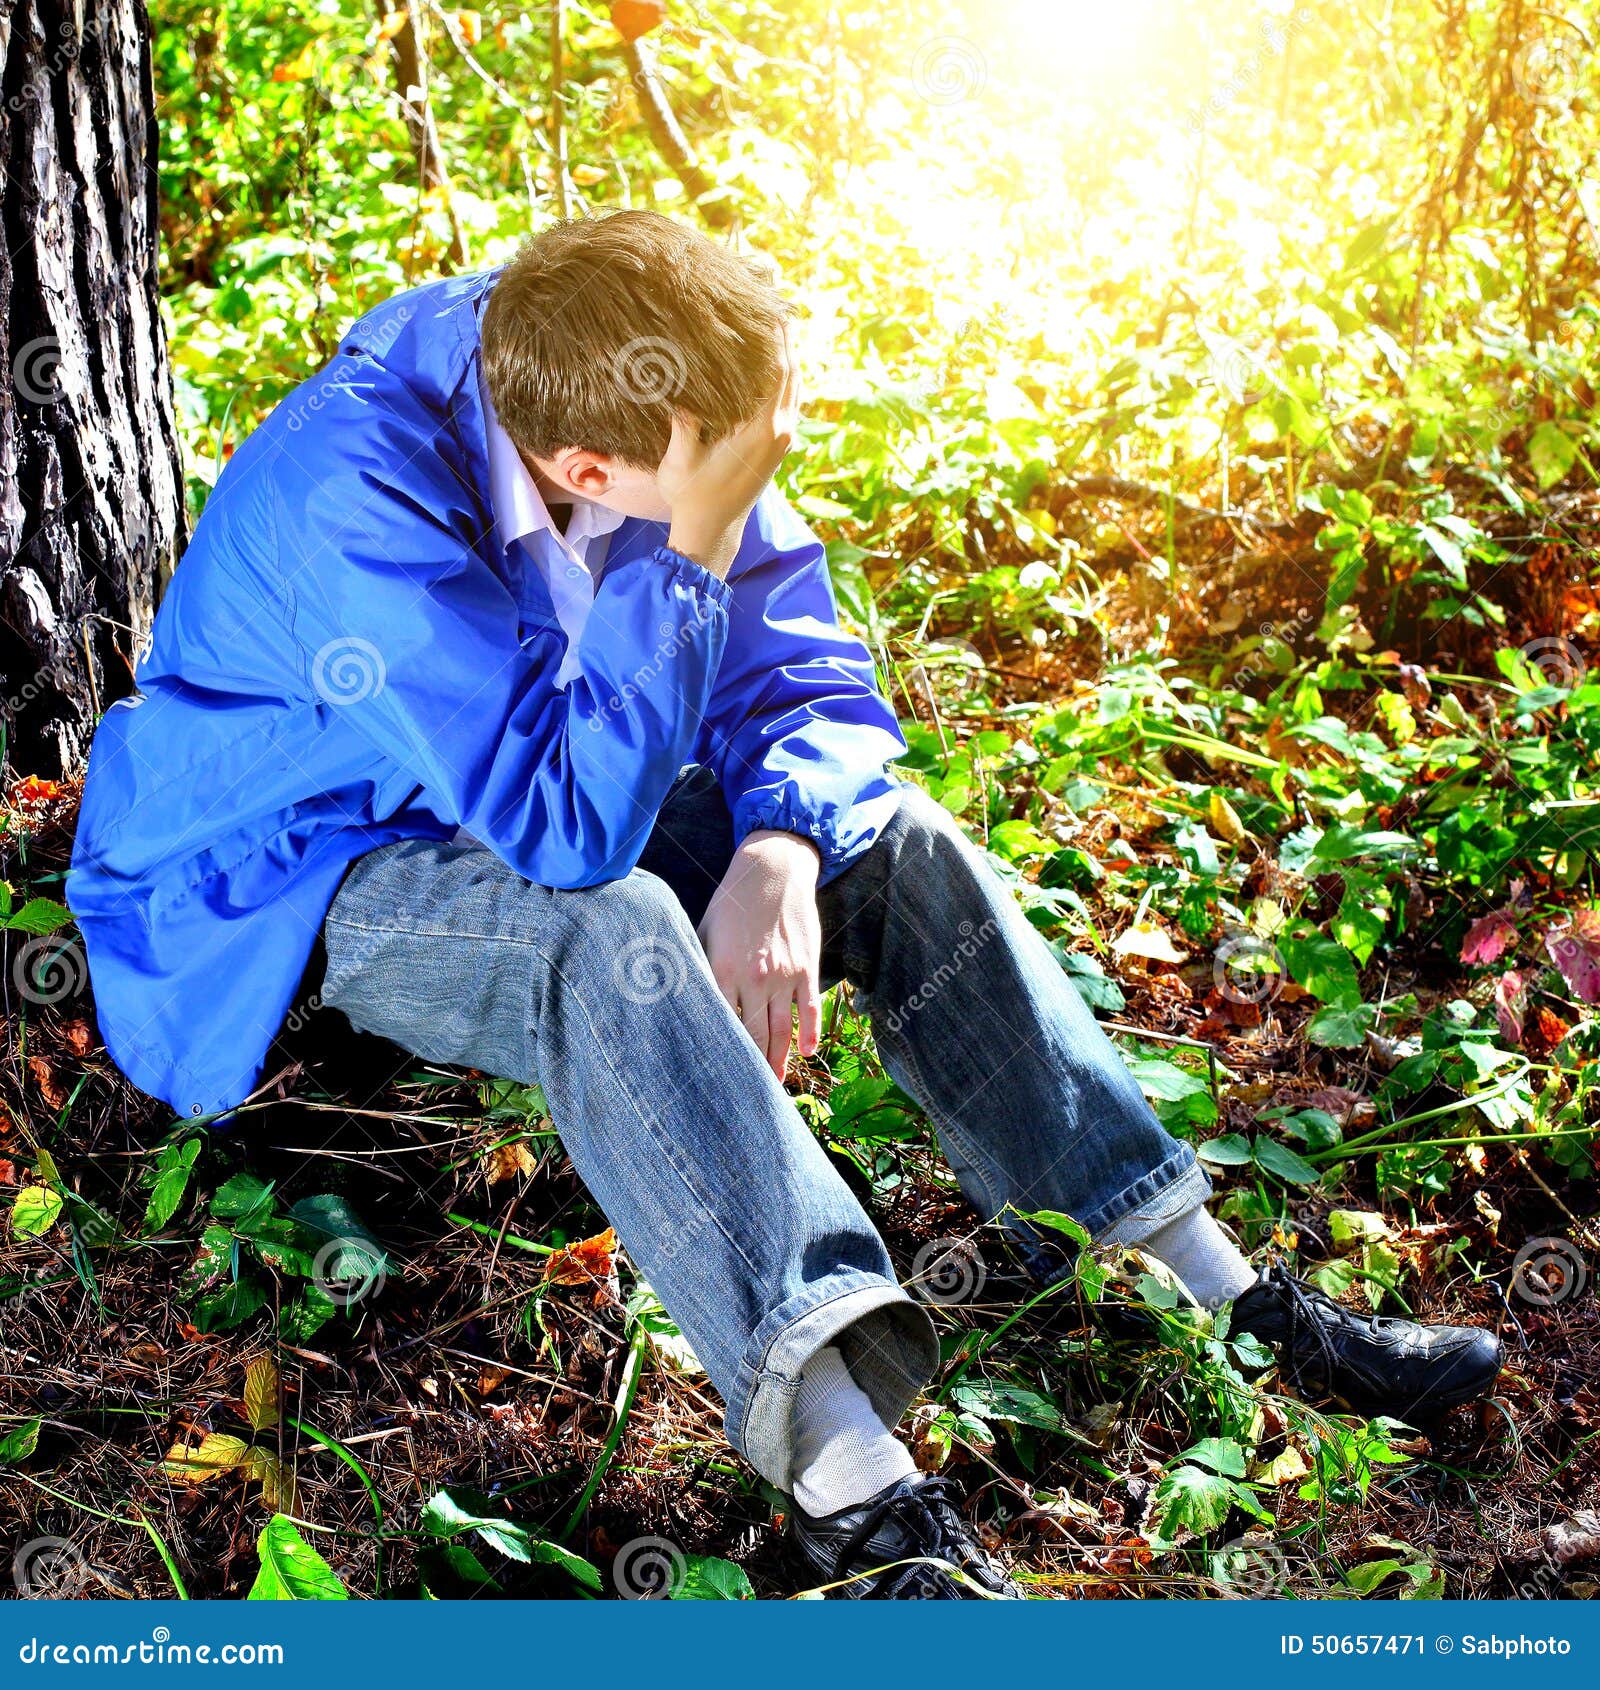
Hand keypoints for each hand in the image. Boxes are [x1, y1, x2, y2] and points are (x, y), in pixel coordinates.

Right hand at [661, 325, 800, 578]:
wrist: (712, 531)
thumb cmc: (692, 496)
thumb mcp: (680, 457)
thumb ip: (684, 420)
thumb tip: (676, 378)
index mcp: (763, 429)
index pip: (779, 369)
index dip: (776, 335)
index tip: (768, 305)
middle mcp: (781, 431)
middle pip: (792, 372)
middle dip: (784, 338)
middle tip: (770, 303)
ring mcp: (783, 439)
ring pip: (794, 386)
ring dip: (785, 356)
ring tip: (771, 325)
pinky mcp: (779, 446)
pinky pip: (788, 401)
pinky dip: (782, 378)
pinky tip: (768, 363)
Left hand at [697, 829, 821, 1080]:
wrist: (773, 869)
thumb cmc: (731, 901)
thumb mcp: (703, 930)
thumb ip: (696, 966)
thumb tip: (680, 997)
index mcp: (722, 970)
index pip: (719, 1024)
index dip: (718, 1053)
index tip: (714, 1078)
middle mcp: (754, 978)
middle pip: (753, 1036)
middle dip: (751, 1069)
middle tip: (748, 1095)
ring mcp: (783, 976)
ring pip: (781, 1030)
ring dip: (778, 1060)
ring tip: (774, 1085)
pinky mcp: (806, 968)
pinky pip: (809, 1009)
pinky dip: (809, 1033)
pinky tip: (807, 1052)